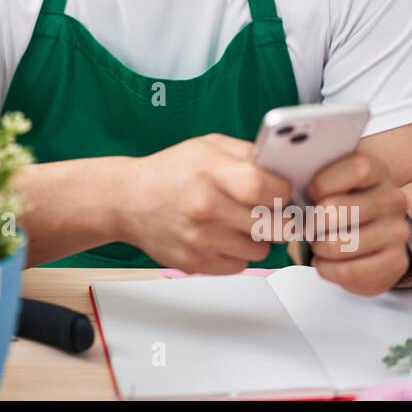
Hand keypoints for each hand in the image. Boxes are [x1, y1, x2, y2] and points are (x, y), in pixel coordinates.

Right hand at [119, 133, 293, 274]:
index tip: (282, 191)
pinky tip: (223, 236)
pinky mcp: (196, 262)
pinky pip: (240, 265)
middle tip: (271, 212)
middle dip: (280, 219)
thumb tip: (284, 168)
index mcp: (210, 173)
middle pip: (271, 226)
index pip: (265, 189)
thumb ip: (247, 153)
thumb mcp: (207, 147)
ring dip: (257, 238)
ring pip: (260, 249)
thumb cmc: (169, 172)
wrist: (128, 201)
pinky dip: (238, 253)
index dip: (283, 192)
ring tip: (239, 222)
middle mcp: (205, 207)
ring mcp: (200, 239)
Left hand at [305, 151, 410, 296]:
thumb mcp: (331, 181)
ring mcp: (397, 233)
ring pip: (338, 245)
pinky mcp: (395, 263)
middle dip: (311, 222)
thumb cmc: (343, 205)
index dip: (325, 182)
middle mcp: (392, 200)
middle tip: (307, 226)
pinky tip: (325, 262)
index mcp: (377, 172)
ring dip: (317, 248)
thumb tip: (281, 172)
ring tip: (317, 244)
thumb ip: (312, 172)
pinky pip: (348, 272)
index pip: (357, 170)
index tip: (309, 192)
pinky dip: (327, 269)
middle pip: (336, 210)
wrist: (376, 234)